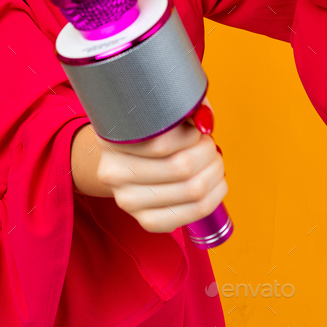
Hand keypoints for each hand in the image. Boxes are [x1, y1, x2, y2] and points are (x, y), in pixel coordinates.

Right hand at [95, 97, 226, 232]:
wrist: (125, 162)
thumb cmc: (148, 130)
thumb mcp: (155, 110)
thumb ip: (181, 105)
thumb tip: (205, 120)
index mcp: (111, 140)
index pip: (161, 143)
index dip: (192, 135)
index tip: (196, 129)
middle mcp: (113, 173)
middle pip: (182, 167)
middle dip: (208, 152)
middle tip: (208, 144)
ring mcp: (128, 201)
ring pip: (193, 190)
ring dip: (215, 172)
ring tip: (213, 160)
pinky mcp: (146, 221)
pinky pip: (195, 212)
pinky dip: (215, 195)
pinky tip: (214, 182)